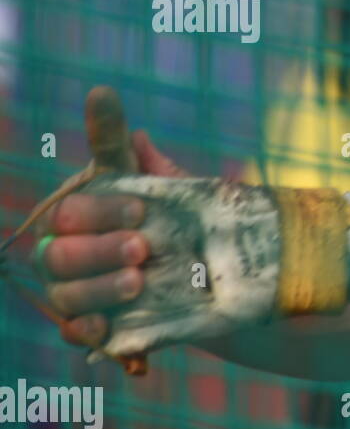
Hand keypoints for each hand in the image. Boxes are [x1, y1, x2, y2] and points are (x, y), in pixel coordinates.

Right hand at [37, 129, 190, 354]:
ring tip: (141, 282)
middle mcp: (64, 253)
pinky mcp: (94, 329)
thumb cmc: (178, 221)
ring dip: (100, 288)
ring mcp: (75, 293)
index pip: (71, 212)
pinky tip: (107, 327)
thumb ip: (130, 152)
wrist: (212, 278)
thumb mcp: (164, 187)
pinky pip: (73, 333)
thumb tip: (101, 96)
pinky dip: (87, 330)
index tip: (141, 210)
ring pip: (66, 295)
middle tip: (144, 248)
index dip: (102, 211)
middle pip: (58, 255)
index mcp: (77, 215)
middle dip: (100, 251)